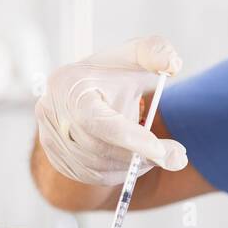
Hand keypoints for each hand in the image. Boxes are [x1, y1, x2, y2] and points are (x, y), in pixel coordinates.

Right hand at [35, 35, 187, 185]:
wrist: (85, 95)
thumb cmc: (113, 75)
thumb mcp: (134, 56)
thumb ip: (155, 51)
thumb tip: (172, 64)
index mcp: (67, 84)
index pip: (97, 120)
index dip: (130, 138)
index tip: (163, 151)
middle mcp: (51, 113)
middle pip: (99, 148)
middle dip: (141, 155)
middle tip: (177, 156)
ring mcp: (50, 139)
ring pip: (97, 166)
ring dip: (133, 164)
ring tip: (156, 152)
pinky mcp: (58, 159)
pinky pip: (93, 176)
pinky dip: (120, 171)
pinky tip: (135, 158)